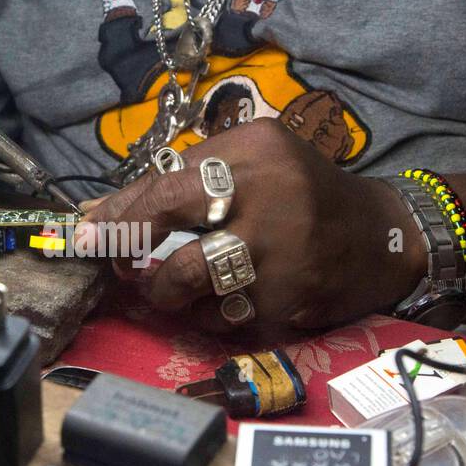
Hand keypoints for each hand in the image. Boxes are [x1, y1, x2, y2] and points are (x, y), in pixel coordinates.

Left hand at [80, 119, 426, 330]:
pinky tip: (212, 306)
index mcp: (252, 148)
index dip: (117, 211)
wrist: (381, 236)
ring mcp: (279, 247)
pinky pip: (221, 315)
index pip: (165, 179)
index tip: (85, 234)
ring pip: (187, 275)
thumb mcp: (253, 165)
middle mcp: (266, 190)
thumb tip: (102, 210)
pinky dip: (204, 316)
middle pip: (169, 211)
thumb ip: (185, 180)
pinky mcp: (288, 296)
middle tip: (109, 261)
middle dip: (124, 240)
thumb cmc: (301, 196)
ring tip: (164, 290)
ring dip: (163, 290)